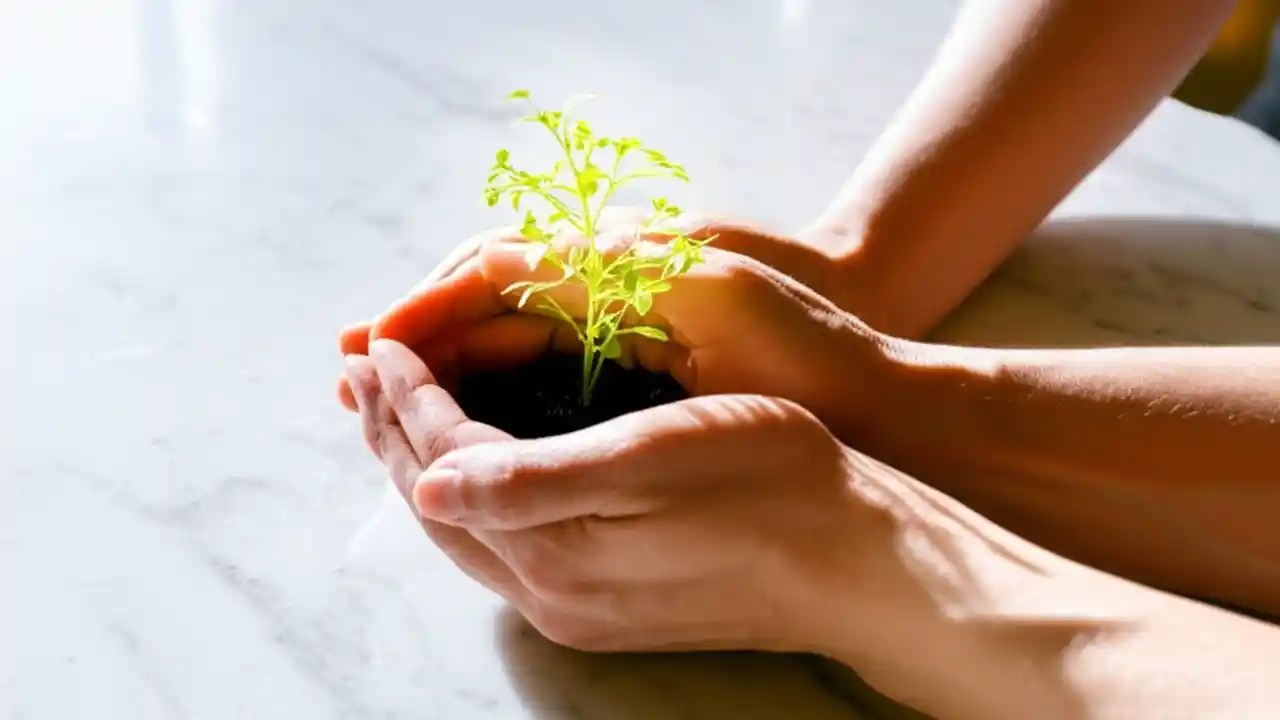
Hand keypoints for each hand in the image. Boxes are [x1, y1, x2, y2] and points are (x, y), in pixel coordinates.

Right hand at [341, 237, 898, 448]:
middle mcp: (618, 273)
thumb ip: (609, 279)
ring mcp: (628, 308)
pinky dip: (499, 370)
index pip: (504, 270)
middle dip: (424, 327)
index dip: (432, 305)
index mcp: (631, 259)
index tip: (372, 342)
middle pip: (494, 292)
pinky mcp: (641, 344)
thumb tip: (497, 263)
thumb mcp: (715, 303)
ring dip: (450, 352)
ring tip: (388, 387)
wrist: (883, 387)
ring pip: (513, 323)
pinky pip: (549, 350)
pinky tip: (467, 400)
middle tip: (353, 372)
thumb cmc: (814, 346)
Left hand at [346, 339, 917, 666]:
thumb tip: (427, 482)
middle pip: (439, 501)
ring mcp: (578, 604)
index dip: (407, 396)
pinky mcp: (608, 601)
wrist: (855, 556)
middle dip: (396, 430)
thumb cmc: (768, 480)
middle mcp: (549, 593)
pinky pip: (508, 538)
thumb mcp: (650, 459)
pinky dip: (476, 486)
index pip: (443, 461)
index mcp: (551, 551)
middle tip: (366, 369)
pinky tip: (482, 459)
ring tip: (404, 406)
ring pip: (469, 522)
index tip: (381, 342)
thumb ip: (528, 480)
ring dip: (429, 458)